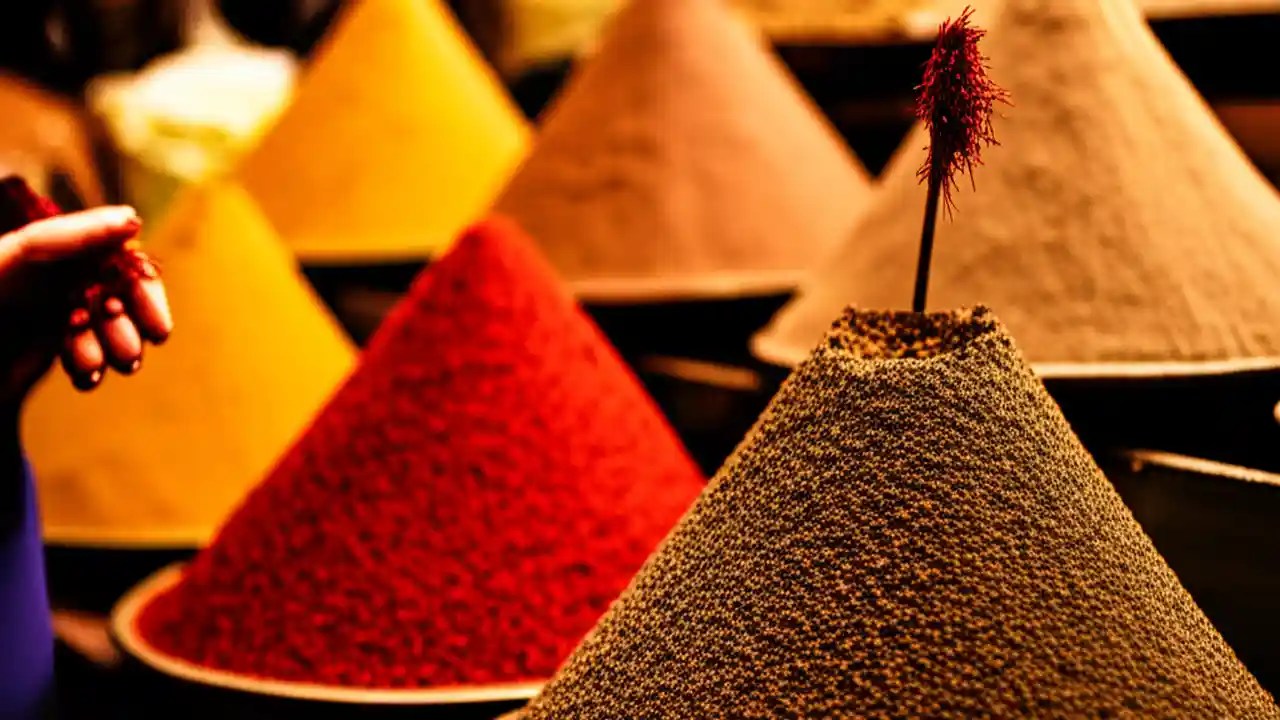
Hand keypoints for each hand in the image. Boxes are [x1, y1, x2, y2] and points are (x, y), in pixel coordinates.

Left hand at [0, 206, 172, 417]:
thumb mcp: (26, 252)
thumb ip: (76, 234)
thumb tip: (134, 219)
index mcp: (75, 254)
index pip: (132, 271)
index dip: (150, 301)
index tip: (158, 330)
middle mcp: (76, 283)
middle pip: (131, 308)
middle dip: (130, 333)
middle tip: (124, 353)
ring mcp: (66, 318)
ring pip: (113, 339)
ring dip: (110, 354)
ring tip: (86, 363)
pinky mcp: (54, 351)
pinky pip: (89, 366)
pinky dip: (91, 373)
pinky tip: (81, 375)